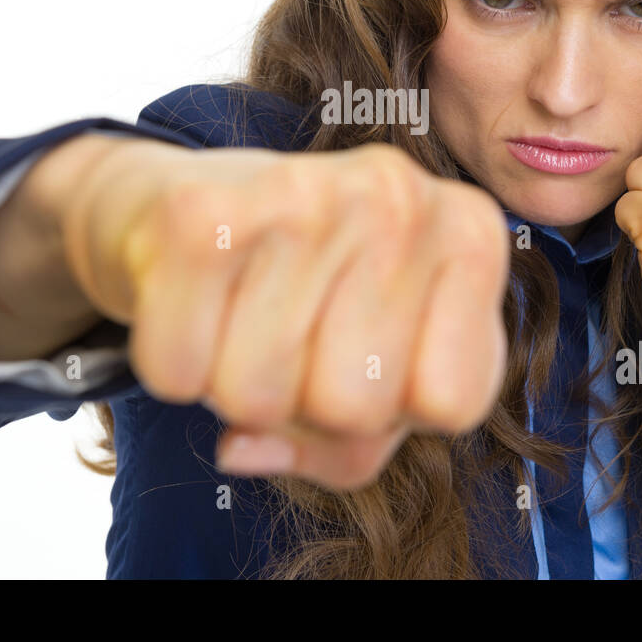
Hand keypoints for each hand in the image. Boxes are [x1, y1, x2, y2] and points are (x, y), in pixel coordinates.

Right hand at [58, 138, 511, 489]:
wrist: (192, 200)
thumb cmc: (305, 291)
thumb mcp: (378, 366)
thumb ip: (355, 444)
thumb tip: (246, 449)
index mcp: (469, 230)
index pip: (453, 403)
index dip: (396, 411)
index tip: (364, 353)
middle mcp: (399, 194)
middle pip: (357, 407)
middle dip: (307, 402)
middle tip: (288, 334)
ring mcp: (302, 192)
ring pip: (258, 400)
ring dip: (231, 384)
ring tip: (240, 313)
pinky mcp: (200, 212)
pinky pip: (180, 374)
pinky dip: (172, 366)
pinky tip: (193, 304)